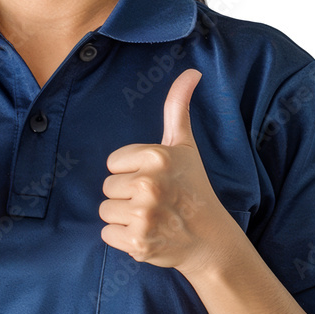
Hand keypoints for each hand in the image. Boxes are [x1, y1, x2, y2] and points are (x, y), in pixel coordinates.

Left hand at [99, 69, 244, 276]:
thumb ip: (177, 108)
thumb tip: (191, 72)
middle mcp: (149, 184)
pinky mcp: (137, 242)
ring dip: (123, 218)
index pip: (112, 163)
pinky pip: (107, 234)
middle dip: (126, 195)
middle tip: (155, 201)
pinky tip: (147, 234)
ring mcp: (143, 215)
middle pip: (107, 187)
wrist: (209, 240)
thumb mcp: (184, 146)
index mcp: (156, 157)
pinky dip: (123, 239)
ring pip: (105, 211)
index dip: (130, 172)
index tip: (155, 180)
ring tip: (151, 218)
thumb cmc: (192, 188)